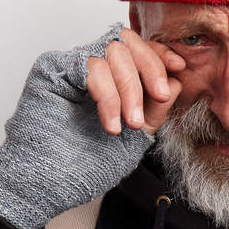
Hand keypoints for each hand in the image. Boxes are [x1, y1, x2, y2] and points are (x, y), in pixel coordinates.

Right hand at [0, 23, 180, 228]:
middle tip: (160, 96)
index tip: (178, 68)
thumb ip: (156, 111)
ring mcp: (69, 67)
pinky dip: (107, 94)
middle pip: (126, 42)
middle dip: (150, 68)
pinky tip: (110, 122)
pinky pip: (89, 65)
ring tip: (130, 122)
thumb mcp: (135, 139)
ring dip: (129, 87)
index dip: (159, 54)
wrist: (49, 186)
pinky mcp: (51, 69)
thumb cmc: (85, 168)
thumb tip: (178, 80)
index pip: (137, 50)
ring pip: (111, 51)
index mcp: (109, 81)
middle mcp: (89, 69)